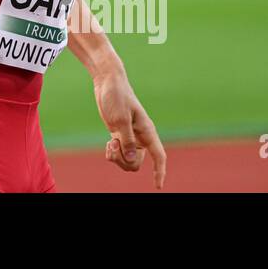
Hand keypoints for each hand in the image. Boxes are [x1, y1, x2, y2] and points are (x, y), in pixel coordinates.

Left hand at [94, 67, 166, 188]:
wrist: (108, 82)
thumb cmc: (117, 96)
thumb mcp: (119, 119)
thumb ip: (126, 140)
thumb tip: (131, 160)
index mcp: (147, 132)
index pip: (159, 156)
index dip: (159, 172)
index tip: (157, 186)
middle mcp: (141, 137)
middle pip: (136, 164)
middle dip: (123, 161)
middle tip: (113, 146)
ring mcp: (130, 137)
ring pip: (127, 161)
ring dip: (116, 158)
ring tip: (110, 143)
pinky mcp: (120, 135)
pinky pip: (119, 154)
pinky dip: (112, 154)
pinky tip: (108, 144)